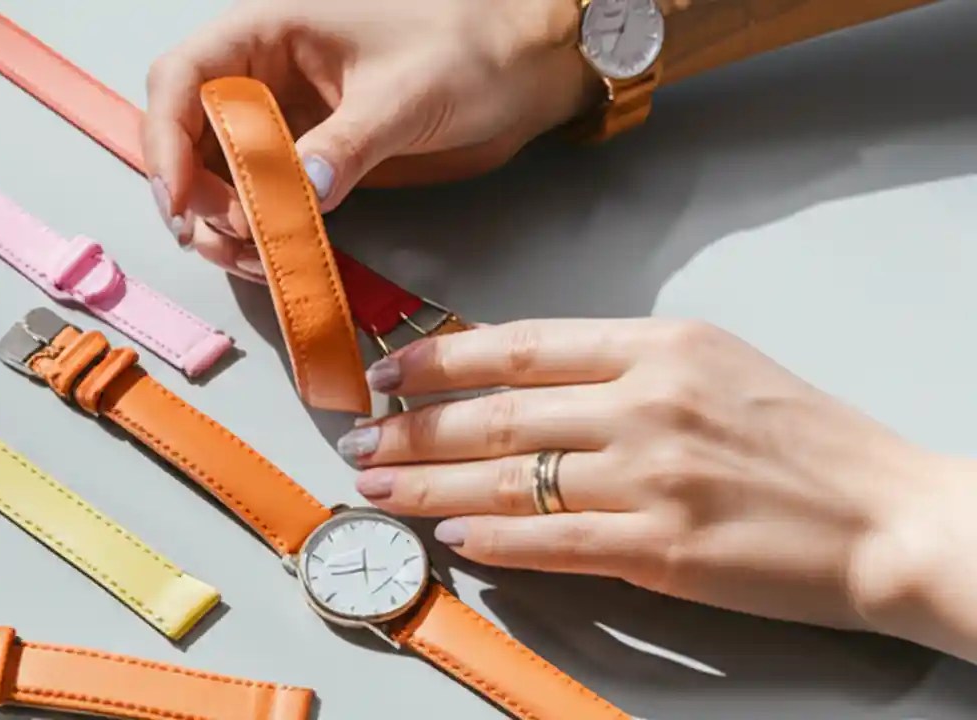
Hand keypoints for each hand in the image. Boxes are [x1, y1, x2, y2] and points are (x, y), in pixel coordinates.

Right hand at [143, 0, 598, 279]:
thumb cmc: (470, 50)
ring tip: (256, 260)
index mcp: (271, 32)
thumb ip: (349, 143)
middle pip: (188, 136)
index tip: (180, 198)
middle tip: (226, 239)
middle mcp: (265, 77)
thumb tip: (301, 193)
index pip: (183, 76)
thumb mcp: (406, 93)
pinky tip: (276, 258)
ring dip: (222, 225)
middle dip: (194, 194)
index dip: (164, 137)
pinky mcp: (312, 161)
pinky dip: (259, 235)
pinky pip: (263, 200)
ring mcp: (285, 122)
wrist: (525, 72)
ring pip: (218, 177)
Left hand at [337, 319, 976, 657]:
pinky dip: (492, 537)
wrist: (886, 514)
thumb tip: (516, 381)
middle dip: (414, 428)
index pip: (520, 346)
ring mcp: (652, 477)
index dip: (440, 358)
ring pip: (510, 477)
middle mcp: (646, 403)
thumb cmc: (803, 438)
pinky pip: (553, 540)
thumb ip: (618, 366)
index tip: (388, 373)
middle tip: (361, 442)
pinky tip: (450, 534)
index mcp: (658, 346)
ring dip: (430, 483)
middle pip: (497, 413)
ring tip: (379, 489)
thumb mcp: (712, 364)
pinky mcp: (663, 549)